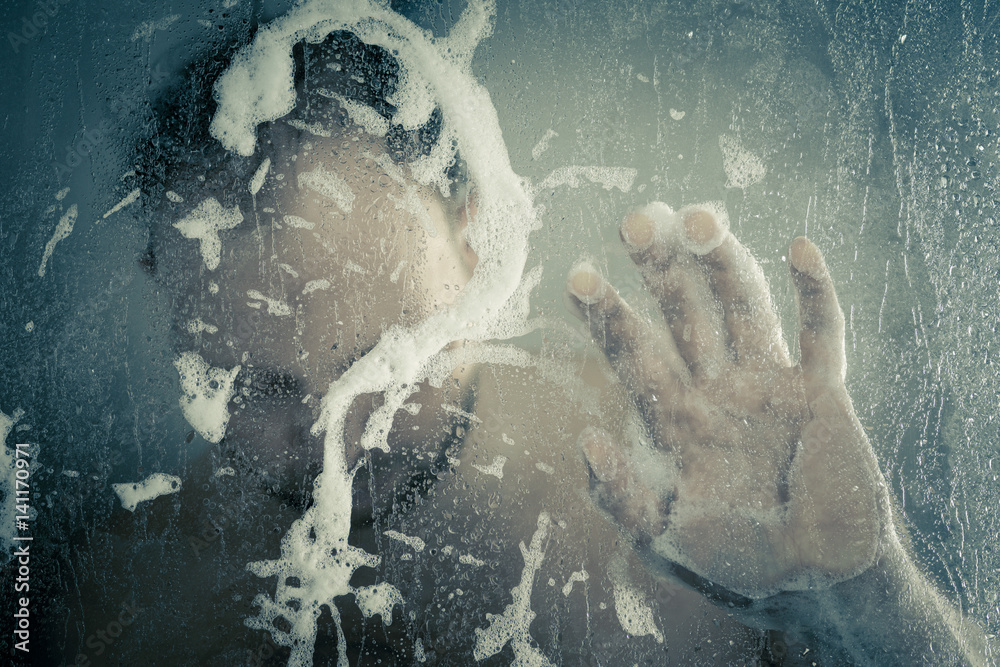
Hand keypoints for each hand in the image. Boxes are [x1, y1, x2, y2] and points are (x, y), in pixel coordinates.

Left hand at [566, 203, 893, 602]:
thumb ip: (624, 495)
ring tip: (700, 216)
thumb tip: (585, 440)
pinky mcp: (823, 393)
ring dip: (725, 261)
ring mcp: (770, 385)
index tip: (578, 274)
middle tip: (635, 220)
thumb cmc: (736, 564)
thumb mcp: (664, 538)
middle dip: (660, 269)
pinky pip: (824, 335)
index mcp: (676, 418)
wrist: (816, 580)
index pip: (634, 354)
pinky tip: (799, 249)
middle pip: (684, 314)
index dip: (608, 316)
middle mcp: (718, 389)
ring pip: (744, 307)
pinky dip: (817, 293)